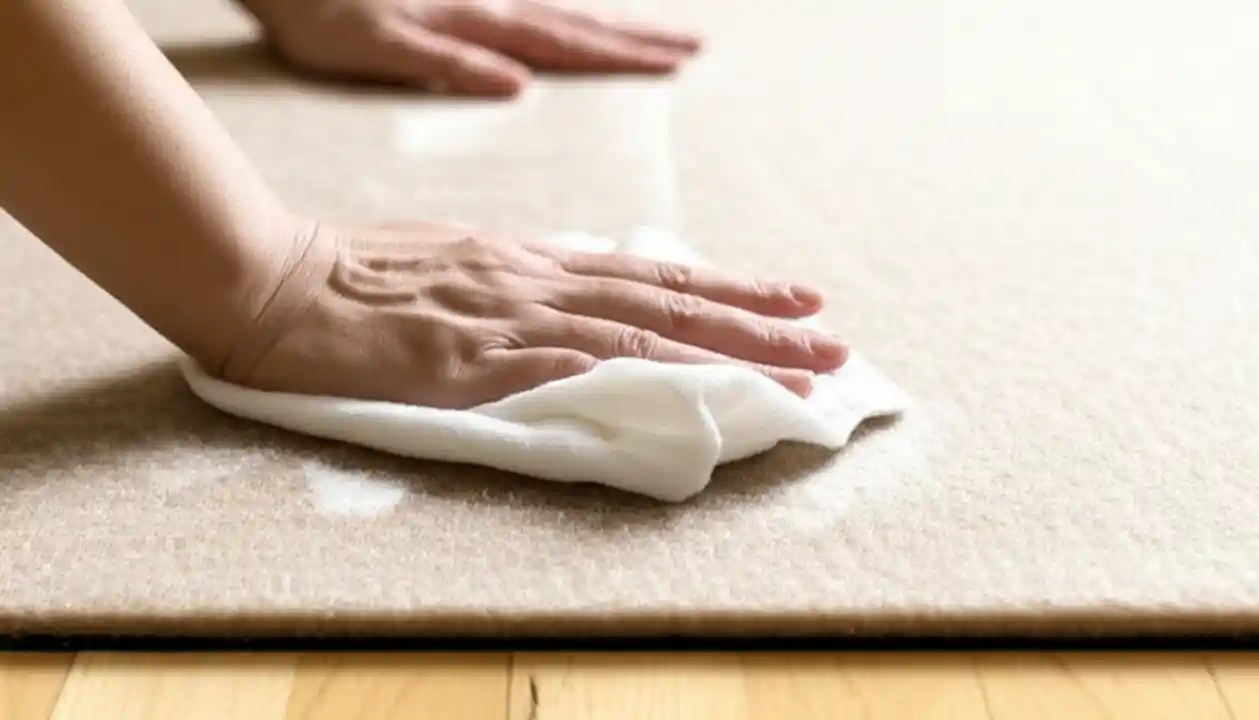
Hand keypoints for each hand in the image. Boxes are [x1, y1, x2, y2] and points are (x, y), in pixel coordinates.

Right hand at [220, 221, 847, 408]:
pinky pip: (578, 369)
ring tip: (801, 372)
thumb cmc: (352, 280)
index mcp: (528, 261)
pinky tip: (701, 396)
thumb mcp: (451, 268)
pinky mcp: (476, 361)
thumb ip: (516, 288)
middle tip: (833, 337)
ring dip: (729, 354)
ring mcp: (509, 317)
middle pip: (667, 298)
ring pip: (643, 332)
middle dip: (757, 320)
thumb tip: (575, 306)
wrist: (270, 281)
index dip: (725, 288)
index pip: (646, 274)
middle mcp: (535, 279)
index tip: (789, 298)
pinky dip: (649, 381)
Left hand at [239, 0, 700, 95]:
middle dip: (640, 38)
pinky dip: (571, 16)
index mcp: (480, 22)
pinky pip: (537, 6)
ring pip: (564, 9)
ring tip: (661, 35)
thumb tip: (516, 84)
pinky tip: (580, 22)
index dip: (623, 56)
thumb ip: (446, 62)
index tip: (677, 63)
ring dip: (614, 25)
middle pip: (581, 22)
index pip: (568, 43)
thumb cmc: (321, 13)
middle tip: (694, 48)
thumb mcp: (376, 47)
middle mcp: (491, 2)